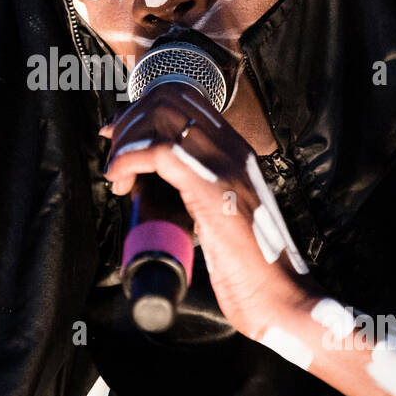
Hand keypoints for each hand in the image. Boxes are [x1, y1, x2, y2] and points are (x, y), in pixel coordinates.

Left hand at [100, 82, 314, 339]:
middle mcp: (233, 150)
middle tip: (114, 156)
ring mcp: (225, 167)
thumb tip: (158, 182)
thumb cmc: (250, 268)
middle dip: (128, 122)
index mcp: (237, 151)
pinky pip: (159, 151)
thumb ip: (198, 190)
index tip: (118, 138)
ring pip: (161, 117)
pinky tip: (121, 181)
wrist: (281, 298)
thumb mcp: (222, 215)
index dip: (141, 109)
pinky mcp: (212, 190)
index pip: (185, 98)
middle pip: (168, 99)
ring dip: (126, 142)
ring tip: (118, 176)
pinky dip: (128, 160)